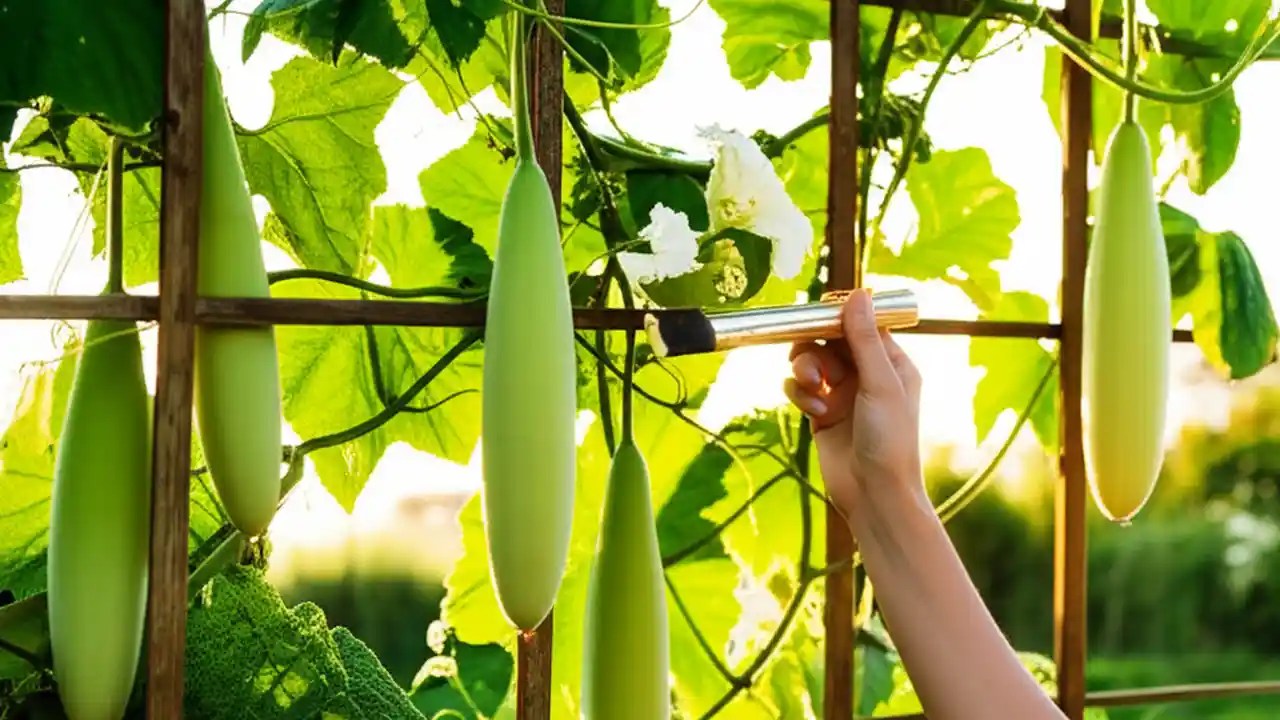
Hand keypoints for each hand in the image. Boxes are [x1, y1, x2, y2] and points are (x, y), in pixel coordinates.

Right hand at [783, 289, 926, 533]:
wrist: (874, 494)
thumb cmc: (890, 440)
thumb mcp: (879, 384)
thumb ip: (865, 339)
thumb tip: (858, 294)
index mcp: (890, 363)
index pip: (860, 324)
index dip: (836, 317)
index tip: (815, 316)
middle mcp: (866, 374)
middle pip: (828, 340)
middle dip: (814, 348)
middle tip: (809, 364)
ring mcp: (842, 393)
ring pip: (810, 362)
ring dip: (804, 371)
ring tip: (812, 391)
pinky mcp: (821, 413)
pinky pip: (800, 388)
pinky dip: (801, 396)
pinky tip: (815, 414)